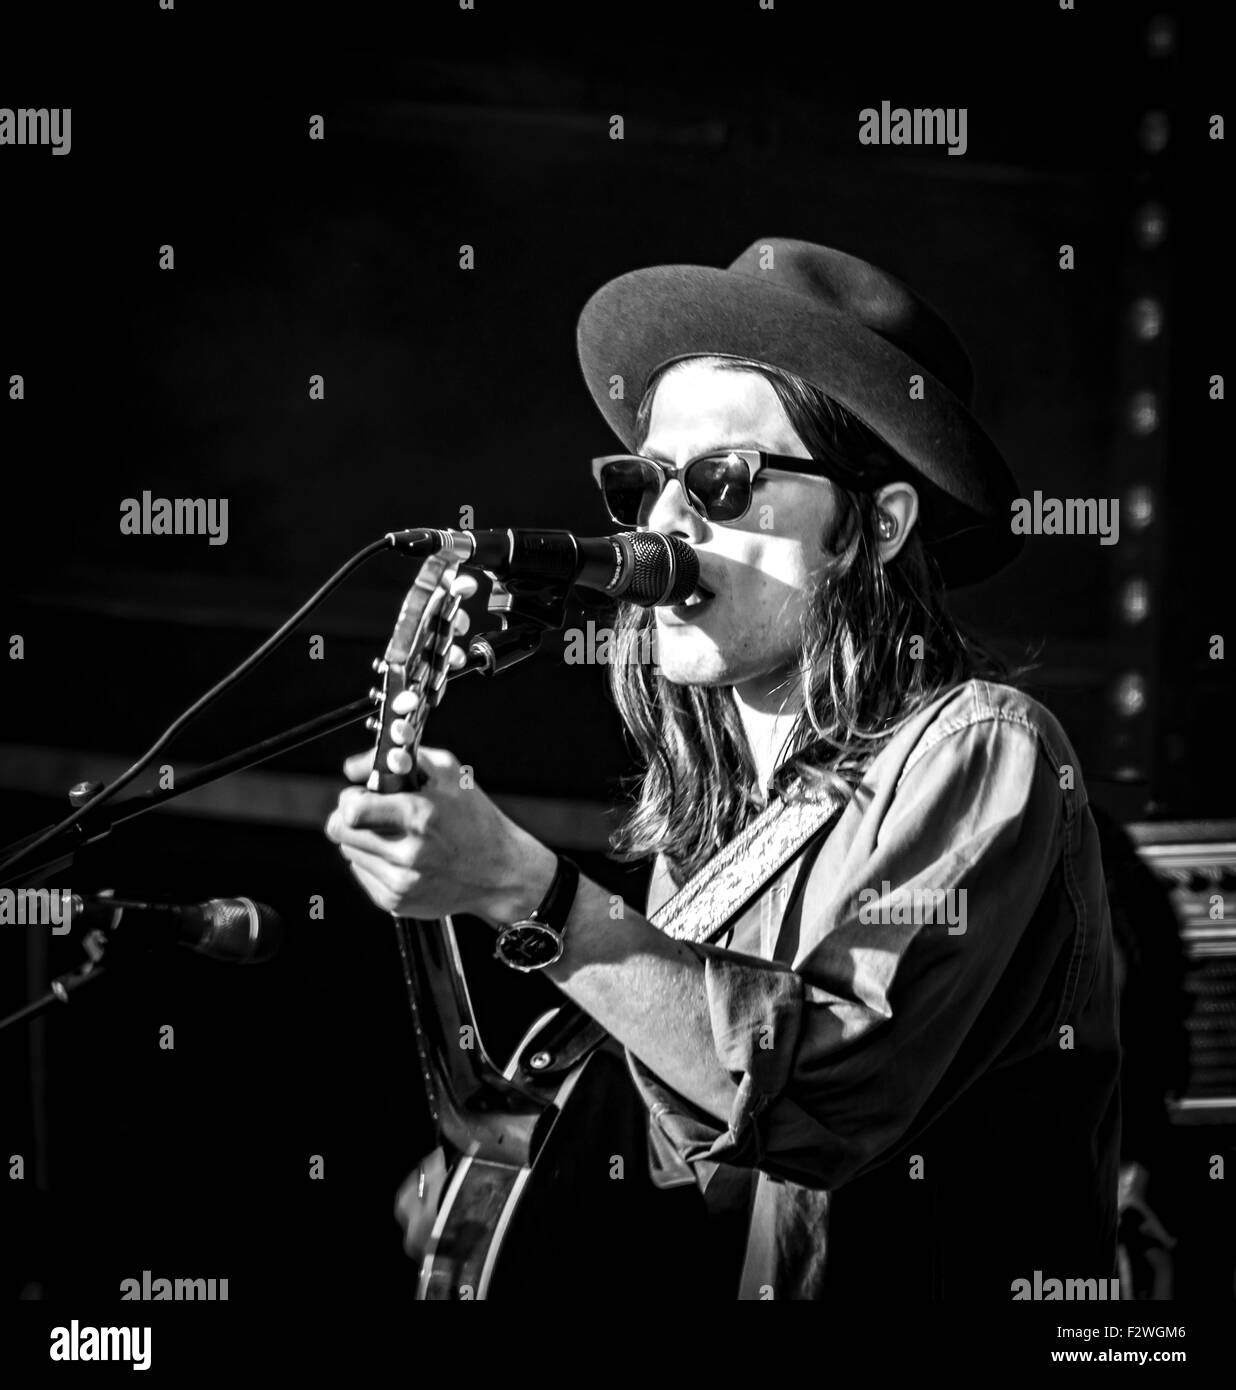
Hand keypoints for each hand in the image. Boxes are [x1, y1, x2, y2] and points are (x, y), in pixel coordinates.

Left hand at [327, 568, 557, 920]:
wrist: (511, 878)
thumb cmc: (483, 817)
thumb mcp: (451, 773)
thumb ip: (405, 757)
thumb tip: (363, 751)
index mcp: (423, 817)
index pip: (354, 806)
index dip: (352, 793)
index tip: (358, 782)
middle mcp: (409, 853)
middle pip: (341, 830)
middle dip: (353, 813)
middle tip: (375, 804)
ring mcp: (403, 883)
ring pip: (348, 853)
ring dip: (363, 837)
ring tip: (400, 828)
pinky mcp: (400, 906)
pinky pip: (361, 878)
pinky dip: (374, 863)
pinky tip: (407, 853)